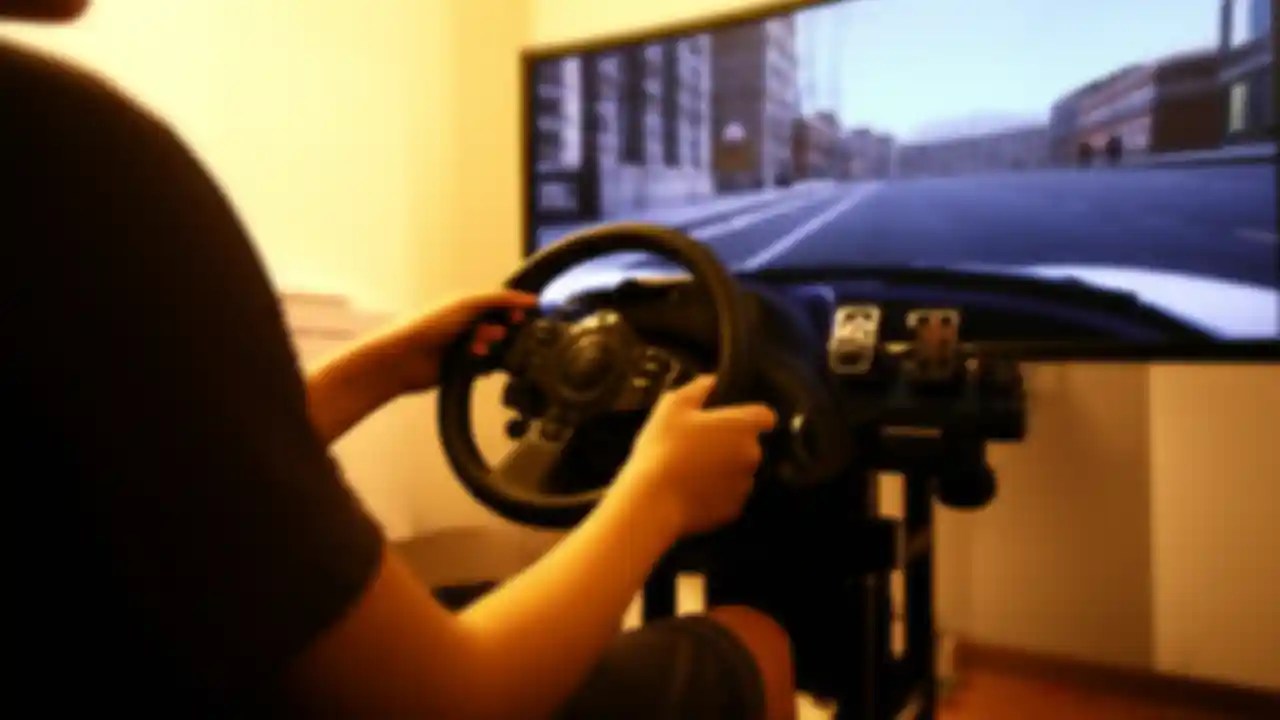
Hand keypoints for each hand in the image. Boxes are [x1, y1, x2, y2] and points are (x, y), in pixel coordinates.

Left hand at [375, 289, 538, 393]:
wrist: (404, 356)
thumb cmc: (430, 324)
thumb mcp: (468, 303)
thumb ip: (499, 299)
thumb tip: (531, 298)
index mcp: (468, 304)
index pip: (501, 303)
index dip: (516, 307)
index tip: (529, 312)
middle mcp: (468, 324)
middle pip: (501, 324)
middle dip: (505, 327)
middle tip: (502, 331)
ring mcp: (467, 346)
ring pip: (495, 346)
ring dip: (491, 346)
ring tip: (478, 347)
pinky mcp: (464, 368)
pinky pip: (487, 366)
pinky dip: (486, 364)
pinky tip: (477, 362)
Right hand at [616, 375, 776, 537]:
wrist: (653, 500)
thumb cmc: (664, 446)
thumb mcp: (672, 406)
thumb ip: (697, 389)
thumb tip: (712, 380)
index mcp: (742, 426)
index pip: (765, 416)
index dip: (750, 416)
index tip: (728, 420)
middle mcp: (752, 455)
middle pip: (749, 445)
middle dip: (731, 444)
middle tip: (699, 445)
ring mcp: (745, 485)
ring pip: (740, 472)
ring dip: (725, 469)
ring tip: (693, 471)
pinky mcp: (734, 510)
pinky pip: (729, 495)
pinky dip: (717, 493)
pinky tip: (692, 491)